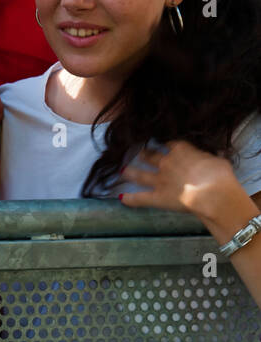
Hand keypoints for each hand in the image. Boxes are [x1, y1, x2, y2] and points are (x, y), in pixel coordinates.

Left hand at [120, 141, 243, 221]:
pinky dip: (130, 199)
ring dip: (129, 173)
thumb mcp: (219, 160)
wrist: (213, 193)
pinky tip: (121, 199)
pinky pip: (140, 198)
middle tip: (138, 153)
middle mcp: (166, 163)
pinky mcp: (157, 197)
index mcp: (182, 151)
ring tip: (122, 171)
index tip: (162, 142)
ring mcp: (159, 180)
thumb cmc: (220, 175)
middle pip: (151, 156)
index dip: (165, 142)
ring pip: (139, 175)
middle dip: (144, 154)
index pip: (171, 143)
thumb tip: (216, 156)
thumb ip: (212, 157)